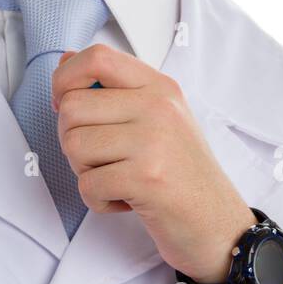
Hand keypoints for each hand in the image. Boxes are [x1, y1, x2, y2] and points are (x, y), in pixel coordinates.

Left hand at [51, 43, 259, 283]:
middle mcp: (158, 106)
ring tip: (117, 178)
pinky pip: (87, 184)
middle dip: (72, 138)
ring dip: (85, 172)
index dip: (65, 79)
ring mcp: (153, 141)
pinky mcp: (147, 178)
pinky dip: (98, 200)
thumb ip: (113, 89)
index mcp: (159, 86)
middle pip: (72, 106)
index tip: (63, 103)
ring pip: (73, 145)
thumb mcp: (155, 119)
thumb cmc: (182, 173)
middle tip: (101, 159)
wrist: (219, 226)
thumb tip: (66, 59)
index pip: (97, 57)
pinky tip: (125, 200)